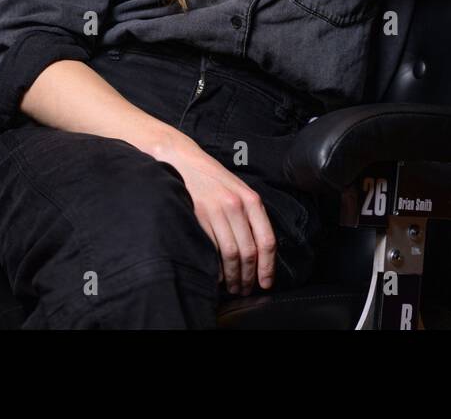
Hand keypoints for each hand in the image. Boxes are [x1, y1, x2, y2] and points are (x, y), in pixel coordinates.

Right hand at [152, 131, 276, 295]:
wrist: (182, 160)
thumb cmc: (211, 178)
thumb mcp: (238, 190)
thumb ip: (250, 215)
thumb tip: (258, 252)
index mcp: (251, 200)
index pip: (267, 241)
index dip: (268, 267)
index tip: (266, 283)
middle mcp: (236, 206)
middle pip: (249, 252)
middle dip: (248, 277)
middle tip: (245, 289)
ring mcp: (216, 211)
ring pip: (231, 254)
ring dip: (233, 276)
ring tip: (231, 286)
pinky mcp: (197, 216)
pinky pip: (211, 249)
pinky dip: (214, 268)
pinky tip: (215, 276)